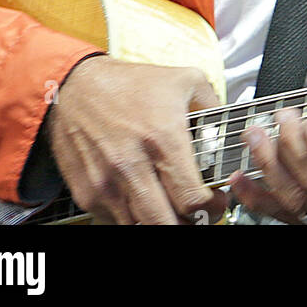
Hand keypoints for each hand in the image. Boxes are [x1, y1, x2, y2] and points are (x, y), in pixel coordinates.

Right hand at [46, 55, 228, 224]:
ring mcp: (106, 183)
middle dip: (188, 224)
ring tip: (171, 207)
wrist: (75, 86)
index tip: (215, 202)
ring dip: (161, 222)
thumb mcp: (184, 79)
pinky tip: (144, 198)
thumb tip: (231, 129)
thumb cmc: (130, 84)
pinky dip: (134, 217)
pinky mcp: (87, 193)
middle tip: (196, 214)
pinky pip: (117, 221)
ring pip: (141, 227)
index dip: (210, 208)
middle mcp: (132, 164)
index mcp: (161, 137)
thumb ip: (213, 106)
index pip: (191, 198)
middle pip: (165, 223)